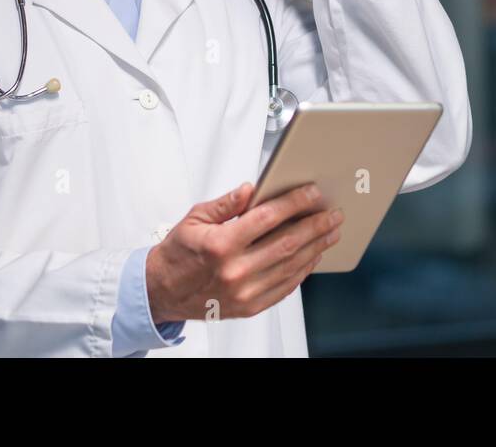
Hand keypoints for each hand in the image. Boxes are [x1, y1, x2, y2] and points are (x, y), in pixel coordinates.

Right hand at [144, 181, 344, 321]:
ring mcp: (244, 292)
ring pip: (292, 266)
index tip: (312, 193)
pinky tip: (313, 256)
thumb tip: (252, 189)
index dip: (294, 203)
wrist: (161, 291)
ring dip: (316, 247)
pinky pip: (285, 287)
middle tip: (333, 213)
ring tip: (330, 232)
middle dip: (316, 225)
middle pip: (288, 243)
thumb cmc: (178, 253)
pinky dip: (303, 270)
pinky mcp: (249, 307)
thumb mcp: (195, 219)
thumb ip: (227, 204)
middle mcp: (235, 271)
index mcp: (221, 245)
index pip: (268, 217)